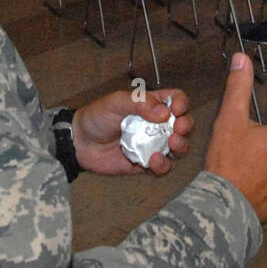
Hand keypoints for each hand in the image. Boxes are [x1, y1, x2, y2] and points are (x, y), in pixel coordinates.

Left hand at [71, 88, 193, 175]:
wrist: (79, 143)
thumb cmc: (96, 117)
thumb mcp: (116, 102)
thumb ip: (140, 103)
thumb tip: (164, 113)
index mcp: (152, 105)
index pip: (176, 100)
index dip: (181, 103)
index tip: (176, 109)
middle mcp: (157, 125)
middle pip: (184, 124)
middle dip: (186, 125)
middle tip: (179, 128)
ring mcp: (153, 145)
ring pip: (178, 147)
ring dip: (181, 145)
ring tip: (173, 143)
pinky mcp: (146, 163)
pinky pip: (162, 167)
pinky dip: (163, 165)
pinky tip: (154, 160)